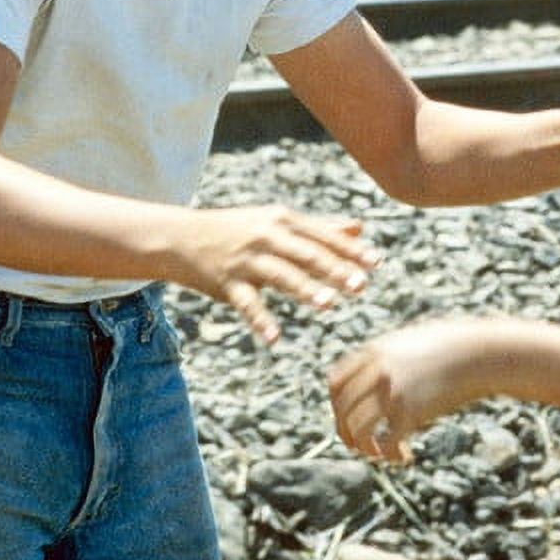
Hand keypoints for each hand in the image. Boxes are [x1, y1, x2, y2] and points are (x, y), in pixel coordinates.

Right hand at [170, 204, 377, 343]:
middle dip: (335, 269)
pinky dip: (261, 321)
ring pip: (280, 275)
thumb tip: (359, 228)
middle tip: (361, 285)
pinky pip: (247, 303)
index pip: (322, 235)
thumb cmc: (237, 230)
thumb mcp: (277, 222)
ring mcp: (246, 260)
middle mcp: (266, 236)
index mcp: (282, 220)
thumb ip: (319, 227)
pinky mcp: (227, 282)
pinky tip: (275, 338)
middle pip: (306, 254)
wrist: (182, 236)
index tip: (376, 262)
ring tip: (328, 304)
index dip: (349, 250)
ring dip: (304, 289)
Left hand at [329, 318, 483, 464]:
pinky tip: (405, 457)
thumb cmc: (450, 346)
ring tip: (378, 454)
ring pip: (358, 429)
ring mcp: (392, 392)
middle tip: (358, 445)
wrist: (479, 353)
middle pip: (343, 409)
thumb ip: (388, 358)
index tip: (347, 417)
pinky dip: (390, 455)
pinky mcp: (411, 411)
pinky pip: (386, 442)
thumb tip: (376, 377)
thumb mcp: (410, 343)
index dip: (336, 406)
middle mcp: (376, 371)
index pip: (335, 383)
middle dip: (346, 432)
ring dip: (364, 447)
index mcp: (373, 352)